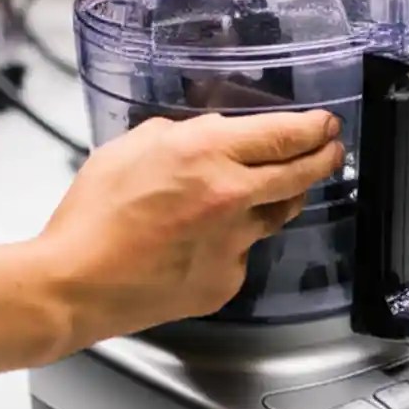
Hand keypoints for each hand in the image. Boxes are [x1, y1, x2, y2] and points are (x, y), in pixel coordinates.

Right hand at [36, 111, 342, 347]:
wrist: (78, 284)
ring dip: (280, 199)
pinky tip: (203, 245)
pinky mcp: (228, 280)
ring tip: (273, 191)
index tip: (325, 125)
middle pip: (299, 174)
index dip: (313, 129)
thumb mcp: (130, 149)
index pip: (284, 135)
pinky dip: (233, 244)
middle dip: (323, 158)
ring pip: (276, 215)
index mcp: (207, 154)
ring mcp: (235, 242)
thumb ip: (177, 135)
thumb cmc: (93, 216)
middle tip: (330, 150)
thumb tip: (204, 135)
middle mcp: (232, 196)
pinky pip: (243, 254)